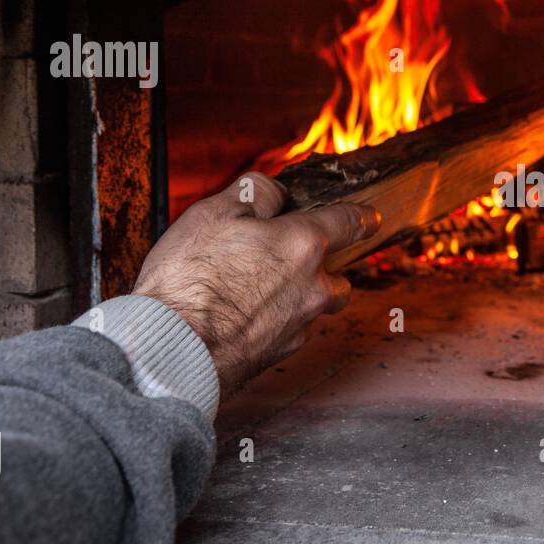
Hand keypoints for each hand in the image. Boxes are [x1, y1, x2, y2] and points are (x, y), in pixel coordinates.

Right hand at [132, 171, 379, 393]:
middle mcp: (311, 286)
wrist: (173, 348)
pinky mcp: (281, 352)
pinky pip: (293, 330)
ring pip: (318, 305)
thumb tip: (277, 191)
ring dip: (304, 295)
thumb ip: (255, 194)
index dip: (361, 217)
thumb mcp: (213, 214)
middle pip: (339, 275)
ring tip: (264, 288)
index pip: (349, 223)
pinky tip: (247, 316)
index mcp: (302, 244)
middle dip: (325, 266)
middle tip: (291, 258)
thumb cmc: (189, 280)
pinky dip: (279, 321)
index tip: (370, 218)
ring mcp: (299, 323)